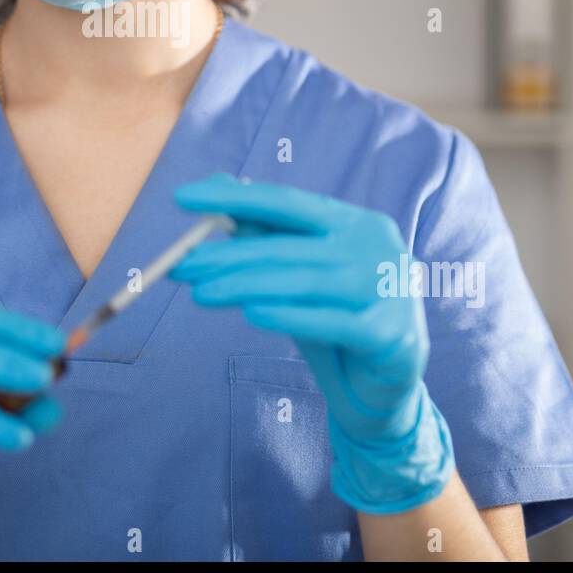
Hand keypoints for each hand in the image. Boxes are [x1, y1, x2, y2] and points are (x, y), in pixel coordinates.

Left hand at [172, 174, 454, 513]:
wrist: (384, 389)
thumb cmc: (334, 319)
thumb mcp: (297, 273)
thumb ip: (264, 231)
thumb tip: (217, 183)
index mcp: (356, 222)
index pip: (288, 202)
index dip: (235, 199)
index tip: (183, 197)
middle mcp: (377, 247)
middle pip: (288, 247)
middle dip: (229, 255)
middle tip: (181, 264)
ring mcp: (389, 289)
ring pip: (304, 283)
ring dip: (245, 286)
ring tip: (200, 294)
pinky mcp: (390, 334)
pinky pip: (331, 323)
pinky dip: (289, 316)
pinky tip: (252, 314)